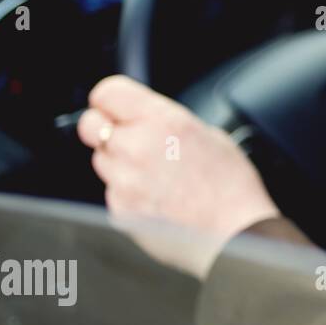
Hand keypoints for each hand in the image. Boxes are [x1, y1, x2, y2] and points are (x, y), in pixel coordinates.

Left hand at [77, 75, 280, 279]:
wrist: (235, 232)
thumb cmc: (232, 187)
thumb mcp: (210, 134)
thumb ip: (169, 123)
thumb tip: (149, 122)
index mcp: (161, 120)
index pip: (106, 92)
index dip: (110, 100)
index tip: (115, 107)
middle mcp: (135, 147)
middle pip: (90, 126)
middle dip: (105, 129)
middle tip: (128, 139)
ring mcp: (123, 182)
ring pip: (101, 161)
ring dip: (119, 164)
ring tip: (155, 176)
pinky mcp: (119, 210)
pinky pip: (112, 193)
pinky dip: (128, 194)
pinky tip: (158, 199)